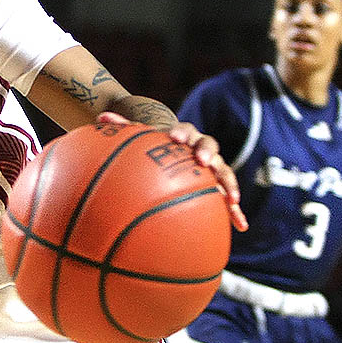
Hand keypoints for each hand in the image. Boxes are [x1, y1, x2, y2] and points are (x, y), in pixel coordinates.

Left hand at [97, 112, 248, 231]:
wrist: (176, 148)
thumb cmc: (156, 144)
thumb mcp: (142, 136)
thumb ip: (124, 127)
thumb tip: (100, 116)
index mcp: (183, 136)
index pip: (185, 130)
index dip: (181, 133)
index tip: (174, 138)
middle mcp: (201, 149)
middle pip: (209, 146)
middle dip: (207, 152)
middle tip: (202, 160)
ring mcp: (213, 168)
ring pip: (225, 173)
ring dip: (229, 184)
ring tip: (231, 199)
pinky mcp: (219, 186)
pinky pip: (229, 200)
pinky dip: (235, 212)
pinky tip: (240, 226)